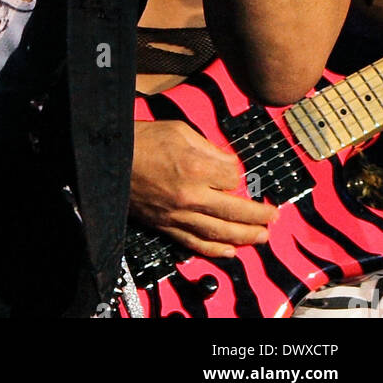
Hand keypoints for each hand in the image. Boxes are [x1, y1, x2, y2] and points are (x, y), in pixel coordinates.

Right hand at [130, 119, 279, 258]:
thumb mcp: (180, 129)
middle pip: (235, 210)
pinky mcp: (167, 226)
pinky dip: (215, 251)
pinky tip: (230, 252)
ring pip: (219, 232)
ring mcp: (179, 214)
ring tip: (262, 237)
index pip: (233, 176)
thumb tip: (228, 164)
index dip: (237, 172)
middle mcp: (191, 195)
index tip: (232, 168)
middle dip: (258, 215)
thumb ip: (209, 147)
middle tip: (273, 217)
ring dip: (245, 236)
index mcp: (196, 167)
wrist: (109, 158)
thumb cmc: (143, 140)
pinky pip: (195, 243)